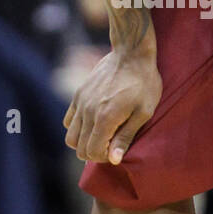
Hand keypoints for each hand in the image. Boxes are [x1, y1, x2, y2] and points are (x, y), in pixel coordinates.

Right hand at [63, 47, 161, 163]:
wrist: (131, 53)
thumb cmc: (144, 83)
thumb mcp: (144, 112)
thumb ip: (126, 137)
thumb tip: (113, 160)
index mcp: (105, 119)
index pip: (92, 152)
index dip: (104, 158)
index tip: (116, 151)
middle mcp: (88, 112)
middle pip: (79, 148)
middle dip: (94, 153)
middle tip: (110, 145)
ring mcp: (80, 103)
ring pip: (70, 137)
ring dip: (84, 142)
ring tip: (101, 136)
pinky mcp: (78, 94)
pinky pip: (68, 121)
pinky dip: (77, 128)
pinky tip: (93, 123)